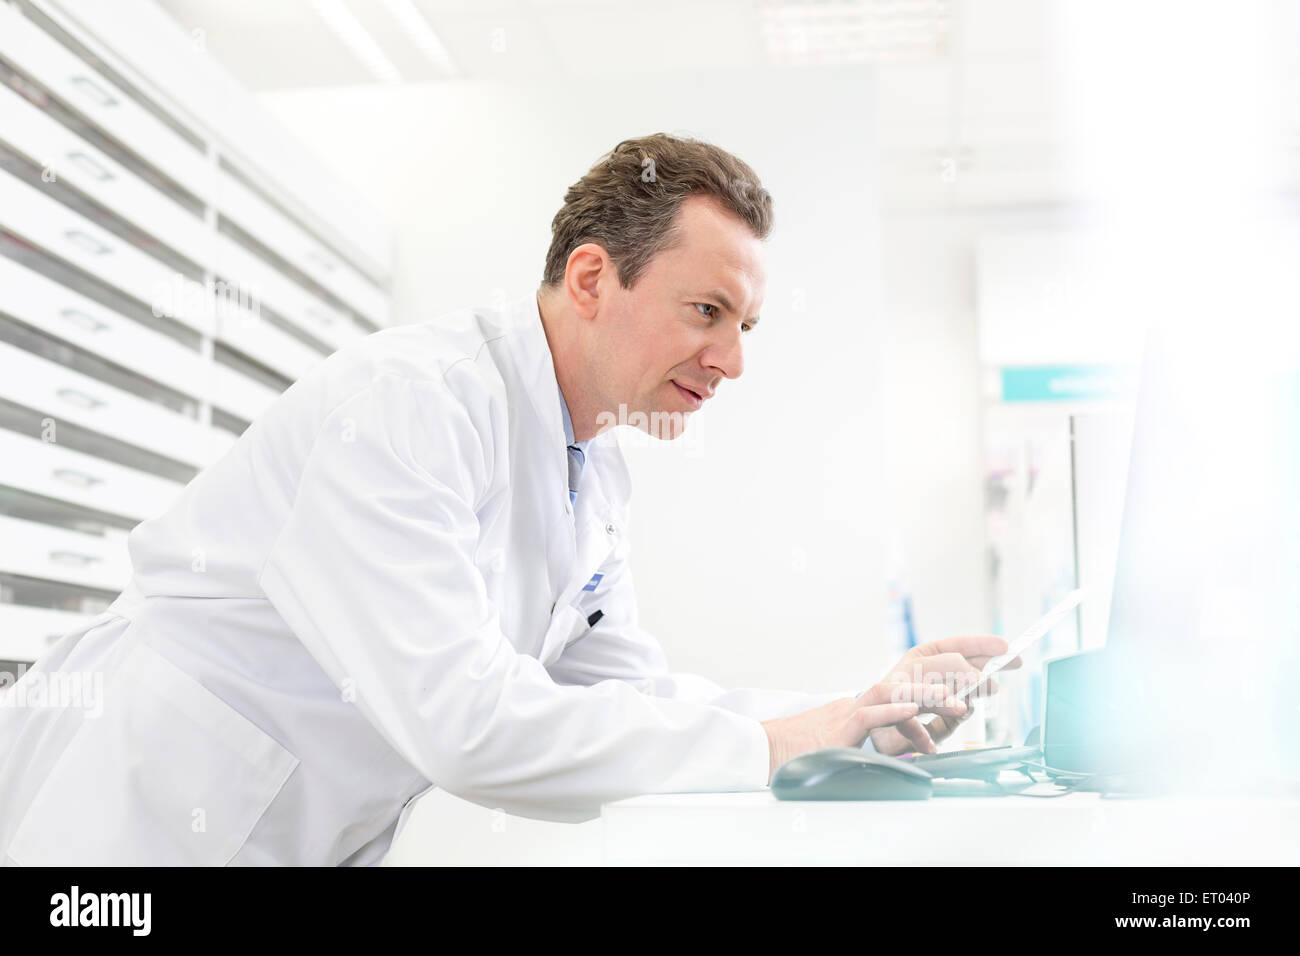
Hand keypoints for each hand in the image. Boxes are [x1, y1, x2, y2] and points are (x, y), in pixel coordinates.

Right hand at [761, 683, 969, 781]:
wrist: (763, 752)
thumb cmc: (798, 756)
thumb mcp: (842, 750)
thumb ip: (867, 749)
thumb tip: (896, 757)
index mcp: (858, 711)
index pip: (901, 695)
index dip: (930, 696)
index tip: (957, 704)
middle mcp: (855, 707)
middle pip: (902, 687)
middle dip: (937, 687)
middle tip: (968, 695)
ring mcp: (846, 715)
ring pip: (890, 693)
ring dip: (924, 695)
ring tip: (956, 703)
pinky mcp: (837, 730)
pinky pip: (867, 715)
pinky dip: (891, 711)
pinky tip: (913, 711)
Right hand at [868, 635, 1020, 755]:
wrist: (871, 731)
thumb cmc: (910, 712)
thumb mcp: (943, 699)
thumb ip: (963, 691)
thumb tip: (989, 684)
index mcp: (924, 657)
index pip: (956, 645)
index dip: (982, 644)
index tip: (1006, 647)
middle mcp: (909, 667)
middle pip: (944, 663)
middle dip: (968, 673)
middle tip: (989, 686)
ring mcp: (895, 689)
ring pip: (925, 688)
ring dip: (943, 699)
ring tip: (959, 708)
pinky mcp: (884, 714)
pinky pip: (906, 723)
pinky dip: (919, 735)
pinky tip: (930, 746)